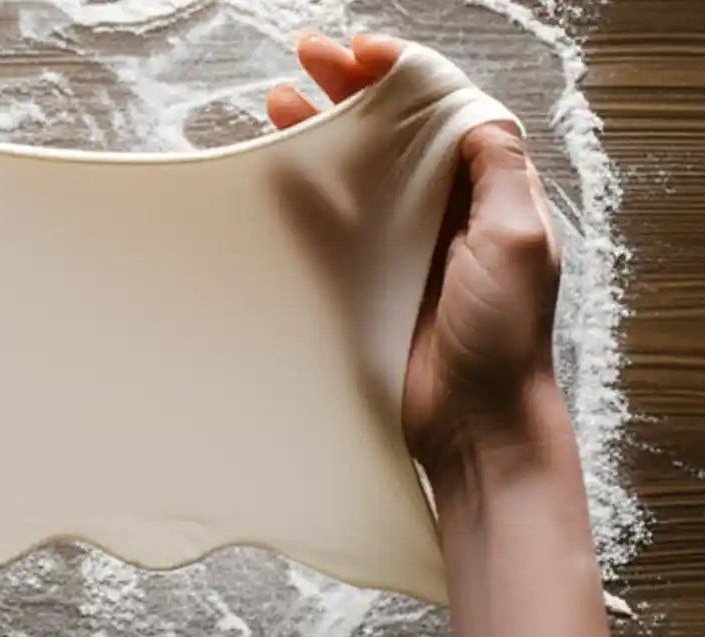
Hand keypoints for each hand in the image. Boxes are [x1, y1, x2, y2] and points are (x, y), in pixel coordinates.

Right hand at [267, 33, 564, 486]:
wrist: (472, 423)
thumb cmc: (504, 337)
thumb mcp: (519, 240)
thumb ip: (498, 170)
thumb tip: (474, 113)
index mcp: (485, 194)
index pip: (443, 114)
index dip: (404, 76)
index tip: (364, 52)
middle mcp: (441, 212)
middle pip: (392, 133)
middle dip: (351, 91)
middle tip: (308, 58)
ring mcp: (398, 246)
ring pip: (353, 172)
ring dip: (319, 132)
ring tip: (279, 101)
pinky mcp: (362, 281)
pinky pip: (326, 226)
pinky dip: (301, 195)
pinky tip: (277, 171)